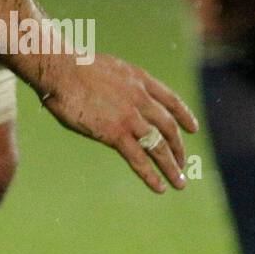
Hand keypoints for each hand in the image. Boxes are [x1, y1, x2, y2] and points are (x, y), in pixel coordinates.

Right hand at [36, 51, 197, 193]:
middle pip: (168, 126)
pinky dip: (151, 174)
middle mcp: (140, 98)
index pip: (170, 100)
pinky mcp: (115, 133)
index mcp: (138, 79)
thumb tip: (111, 94)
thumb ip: (117, 85)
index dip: (184, 115)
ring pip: (159, 146)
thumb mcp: (106, 68)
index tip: (193, 128)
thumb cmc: (72, 66)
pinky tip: (159, 187)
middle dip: (178, 147)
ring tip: (179, 183)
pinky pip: (139, 158)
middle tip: (182, 163)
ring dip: (171, 166)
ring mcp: (130, 116)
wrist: (61, 69)